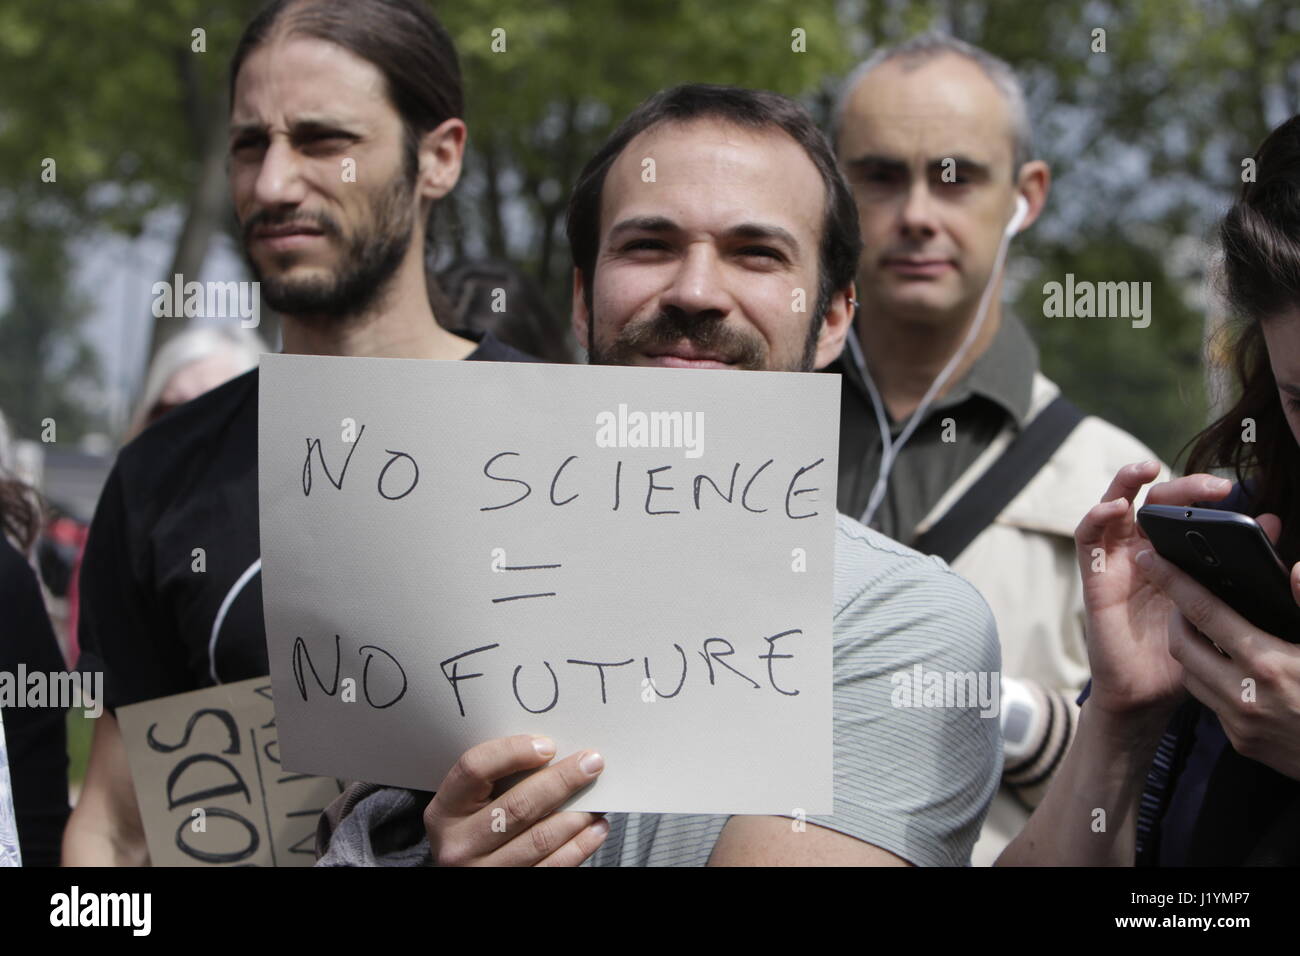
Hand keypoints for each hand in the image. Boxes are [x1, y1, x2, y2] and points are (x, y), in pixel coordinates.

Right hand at [424, 734, 608, 865]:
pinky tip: (595, 829)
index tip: (548, 746)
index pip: (474, 769)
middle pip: (517, 805)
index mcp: (444, 812)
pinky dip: (580, 846)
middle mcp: (459, 845)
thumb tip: (553, 755)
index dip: (512, 752)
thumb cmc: (473, 831)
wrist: (465, 872)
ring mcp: (483, 871)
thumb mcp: (467, 806)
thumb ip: (497, 782)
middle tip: (591, 763)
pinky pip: (553, 866)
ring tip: (597, 800)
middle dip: (561, 781)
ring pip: (540, 838)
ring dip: (576, 816)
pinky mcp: (510, 886)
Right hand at [1073, 462, 1232, 720]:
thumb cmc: (1183, 652)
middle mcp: (1143, 552)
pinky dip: (1096, 518)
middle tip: (1212, 486)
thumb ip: (1239, 566)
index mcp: (1173, 555)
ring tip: (1145, 468)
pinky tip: (1114, 508)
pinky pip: (1088, 541)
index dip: (1202, 494)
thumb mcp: (1220, 604)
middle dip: (1179, 486)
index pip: (1184, 510)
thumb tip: (1273, 525)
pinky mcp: (1096, 579)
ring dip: (1124, 483)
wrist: (1149, 696)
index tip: (1233, 490)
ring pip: (1113, 508)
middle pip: (1152, 502)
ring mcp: (1117, 563)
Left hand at [1136, 537, 1299, 780]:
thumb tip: (1295, 571)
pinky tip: (1231, 670)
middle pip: (1181, 646)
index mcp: (1267, 663)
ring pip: (1192, 677)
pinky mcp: (1243, 744)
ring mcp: (1240, 724)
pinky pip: (1212, 705)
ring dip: (1192, 652)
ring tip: (1208, 634)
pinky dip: (1213, 682)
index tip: (1150, 559)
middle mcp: (1244, 695)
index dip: (1172, 581)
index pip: (1203, 612)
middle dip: (1176, 619)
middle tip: (1186, 602)